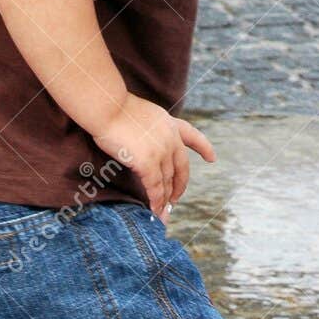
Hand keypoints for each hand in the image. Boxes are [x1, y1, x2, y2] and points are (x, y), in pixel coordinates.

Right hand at [88, 94, 214, 218]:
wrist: (107, 106)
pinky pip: (155, 187)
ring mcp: (161, 151)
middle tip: (175, 199)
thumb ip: (149, 130)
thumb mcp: (142, 115)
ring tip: (163, 212)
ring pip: (168, 181)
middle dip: (179, 186)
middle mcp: (170, 138)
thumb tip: (145, 143)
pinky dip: (156, 201)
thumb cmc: (114, 108)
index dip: (204, 148)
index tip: (212, 158)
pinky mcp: (148, 163)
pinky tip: (154, 210)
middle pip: (181, 168)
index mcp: (169, 124)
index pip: (192, 136)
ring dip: (165, 199)